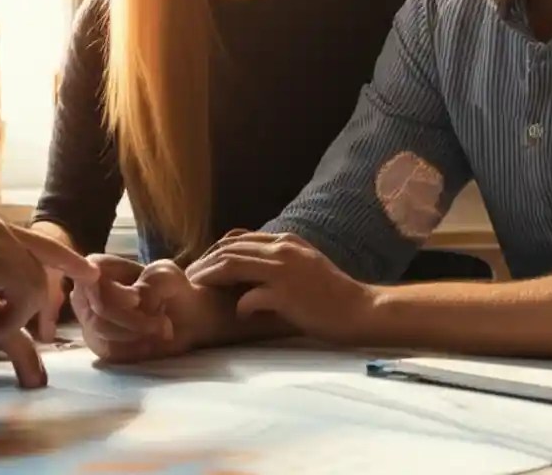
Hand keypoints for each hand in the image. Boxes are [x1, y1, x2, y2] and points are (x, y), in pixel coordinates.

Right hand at [0, 211, 98, 343]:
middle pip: (41, 268)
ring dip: (15, 318)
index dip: (65, 259)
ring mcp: (0, 241)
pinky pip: (26, 299)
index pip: (37, 241)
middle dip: (36, 305)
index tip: (89, 274)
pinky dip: (9, 322)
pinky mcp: (0, 261)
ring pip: (36, 287)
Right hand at [72, 257, 215, 361]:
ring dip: (138, 333)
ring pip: (102, 330)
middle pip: (99, 308)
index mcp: (97, 265)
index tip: (135, 299)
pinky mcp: (96, 344)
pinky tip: (151, 345)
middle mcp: (85, 291)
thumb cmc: (170, 289)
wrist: (181, 318)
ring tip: (162, 331)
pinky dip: (133, 349)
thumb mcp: (169, 275)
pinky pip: (107, 350)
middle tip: (163, 323)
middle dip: (135, 320)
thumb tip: (137, 300)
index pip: (92, 278)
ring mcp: (87, 319)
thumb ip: (154, 280)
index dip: (111, 291)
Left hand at [188, 232, 377, 345]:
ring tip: (196, 286)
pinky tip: (238, 313)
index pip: (239, 238)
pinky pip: (249, 298)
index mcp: (286, 241)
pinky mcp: (286, 295)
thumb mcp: (304, 265)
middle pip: (230, 249)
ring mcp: (284, 271)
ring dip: (210, 276)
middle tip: (189, 275)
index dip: (216, 250)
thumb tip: (249, 272)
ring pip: (232, 265)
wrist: (362, 310)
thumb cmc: (333, 294)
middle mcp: (282, 250)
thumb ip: (278, 262)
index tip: (202, 264)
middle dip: (205, 261)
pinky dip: (240, 305)